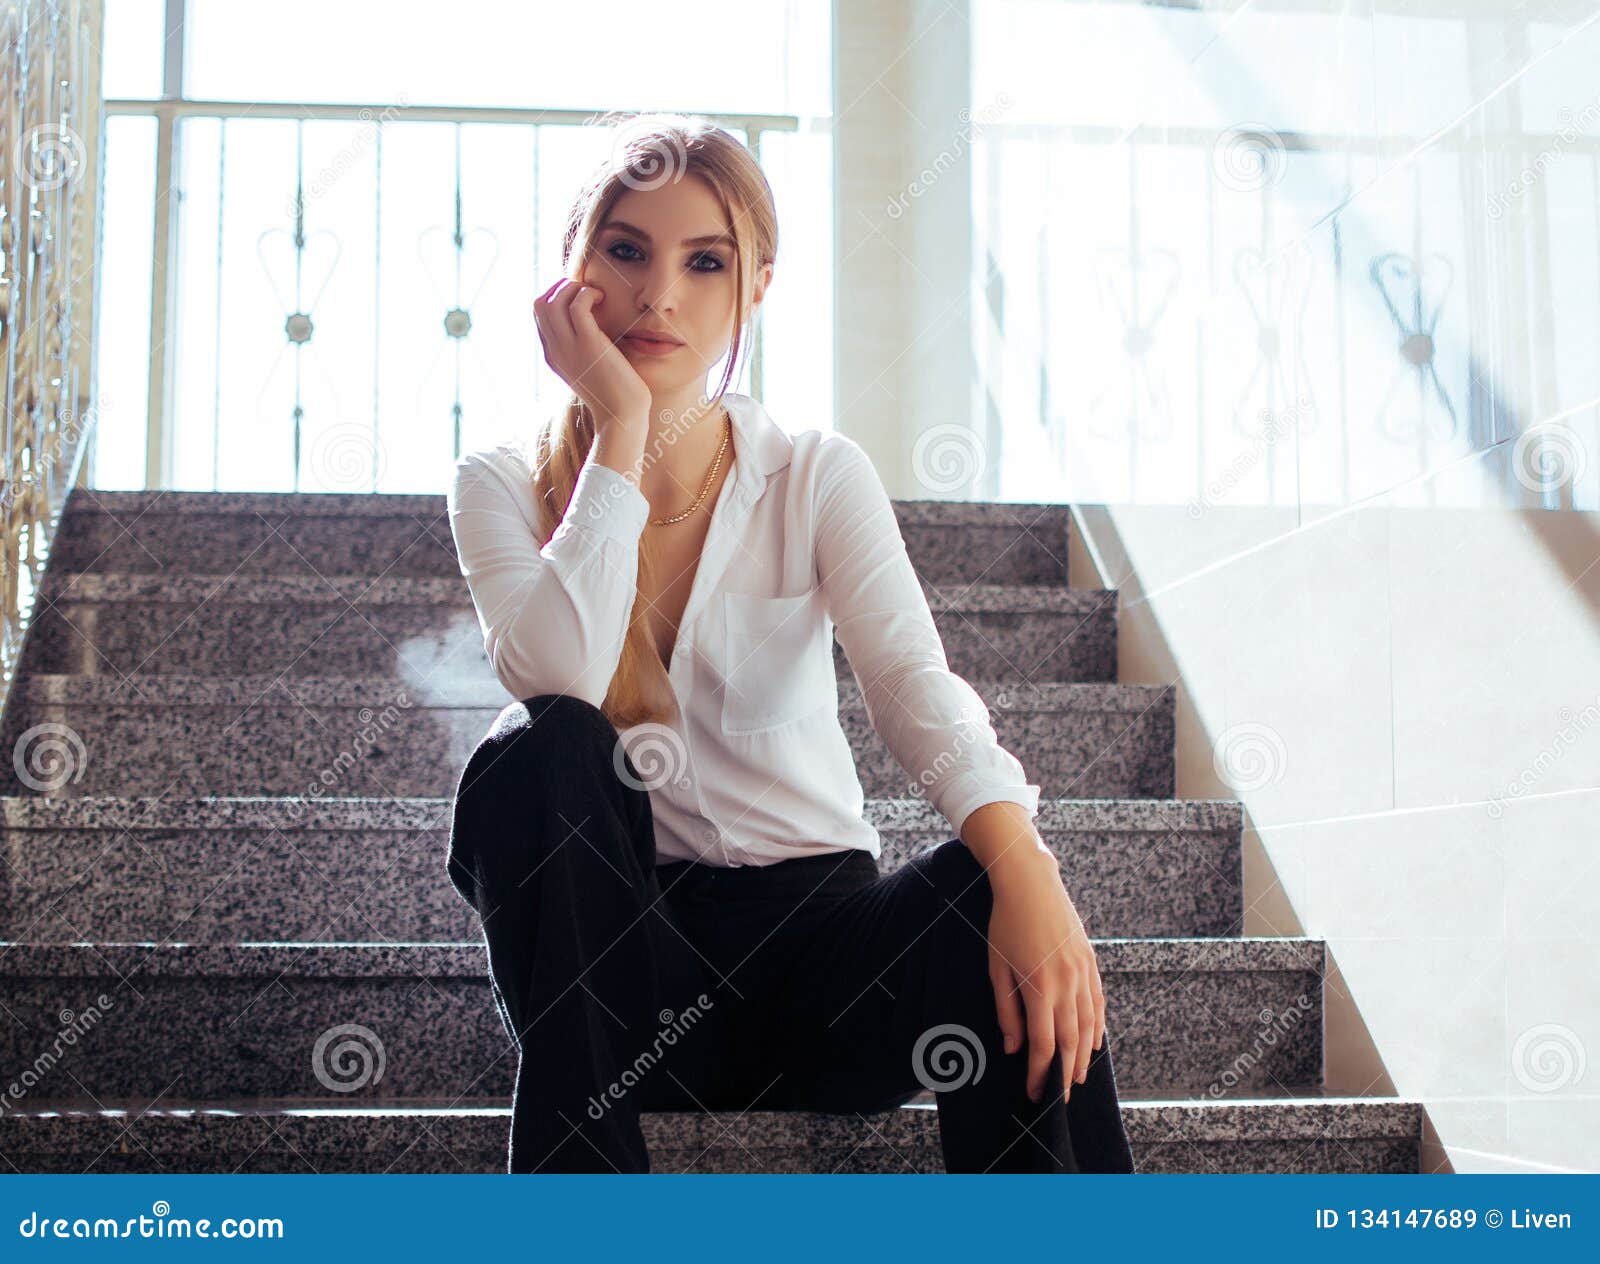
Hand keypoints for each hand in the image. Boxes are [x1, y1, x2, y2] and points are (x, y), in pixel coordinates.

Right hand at [533, 278, 650, 437]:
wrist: (621, 416)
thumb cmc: (613, 393)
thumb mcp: (589, 368)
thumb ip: (581, 349)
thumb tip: (591, 326)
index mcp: (553, 355)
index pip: (539, 315)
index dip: (556, 297)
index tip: (579, 297)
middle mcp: (555, 350)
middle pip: (539, 304)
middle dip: (561, 287)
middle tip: (586, 292)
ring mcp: (569, 347)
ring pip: (552, 301)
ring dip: (573, 287)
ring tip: (594, 295)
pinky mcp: (588, 344)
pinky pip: (577, 305)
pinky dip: (587, 293)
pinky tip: (602, 299)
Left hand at [985, 852, 1106, 1103]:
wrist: (1031, 882)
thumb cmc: (1006, 923)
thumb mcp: (997, 967)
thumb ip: (1007, 1010)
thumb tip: (1014, 1048)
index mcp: (1039, 987)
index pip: (1043, 1044)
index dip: (1040, 1074)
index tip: (1035, 1094)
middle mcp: (1066, 983)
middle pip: (1070, 1042)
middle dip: (1064, 1074)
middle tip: (1059, 1097)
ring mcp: (1082, 972)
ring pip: (1088, 1026)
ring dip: (1083, 1056)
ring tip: (1076, 1078)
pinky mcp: (1091, 962)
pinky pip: (1097, 1004)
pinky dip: (1097, 1028)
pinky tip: (1093, 1044)